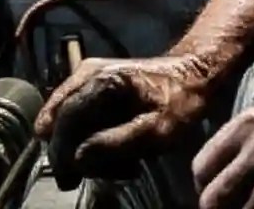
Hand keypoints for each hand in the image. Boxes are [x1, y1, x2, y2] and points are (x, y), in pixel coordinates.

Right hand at [34, 55, 211, 188]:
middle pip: (60, 123)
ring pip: (65, 124)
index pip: (63, 120)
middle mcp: (84, 74)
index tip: (70, 179)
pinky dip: (91, 138)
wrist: (193, 74)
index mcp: (99, 80)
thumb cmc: (179, 100)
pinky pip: (77, 120)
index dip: (62, 153)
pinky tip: (117, 150)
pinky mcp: (90, 87)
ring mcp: (85, 78)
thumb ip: (115, 142)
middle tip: (109, 171)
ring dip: (86, 149)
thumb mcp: (156, 128)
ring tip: (122, 162)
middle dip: (75, 153)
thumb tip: (77, 157)